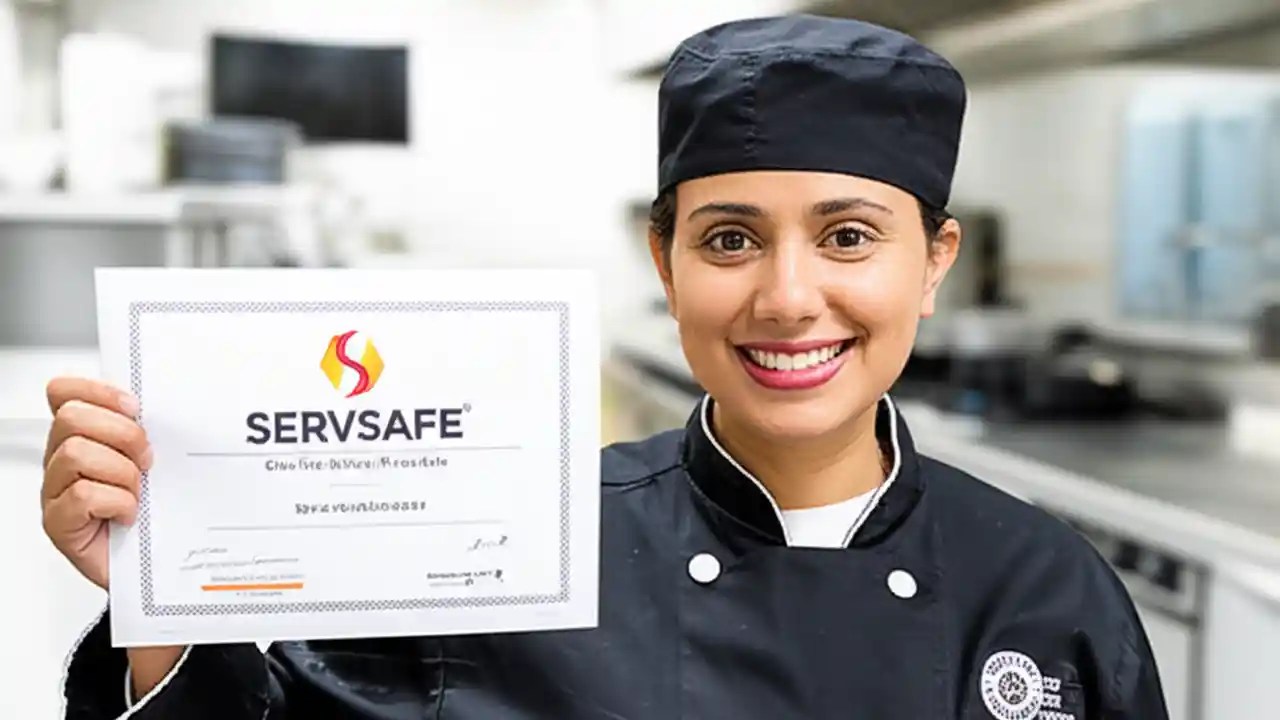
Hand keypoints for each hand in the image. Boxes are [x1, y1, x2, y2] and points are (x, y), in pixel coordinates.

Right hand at [40, 376, 151, 589]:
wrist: (152, 566)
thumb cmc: (152, 511)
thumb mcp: (154, 462)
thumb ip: (147, 431)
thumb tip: (168, 407)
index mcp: (81, 436)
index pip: (64, 392)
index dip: (97, 390)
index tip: (136, 408)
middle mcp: (61, 459)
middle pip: (71, 417)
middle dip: (122, 433)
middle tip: (147, 460)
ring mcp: (54, 491)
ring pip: (76, 454)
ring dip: (121, 472)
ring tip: (138, 493)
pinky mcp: (58, 523)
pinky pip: (83, 495)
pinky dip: (117, 503)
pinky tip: (129, 515)